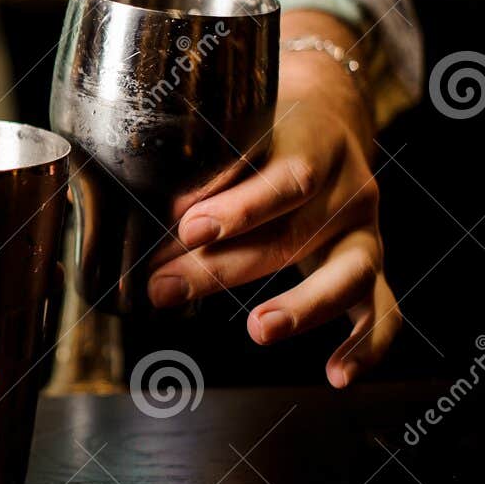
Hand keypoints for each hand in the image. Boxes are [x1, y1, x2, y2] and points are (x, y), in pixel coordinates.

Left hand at [147, 29, 401, 386]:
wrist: (327, 108)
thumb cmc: (258, 126)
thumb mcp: (230, 123)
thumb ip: (186, 161)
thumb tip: (103, 206)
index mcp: (311, 143)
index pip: (284, 175)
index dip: (238, 205)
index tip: (187, 227)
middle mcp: (345, 187)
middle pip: (292, 233)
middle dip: (223, 266)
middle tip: (163, 289)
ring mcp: (361, 229)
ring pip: (347, 273)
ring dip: (303, 305)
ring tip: (259, 330)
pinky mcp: (369, 264)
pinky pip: (381, 310)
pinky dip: (365, 346)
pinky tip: (337, 375)